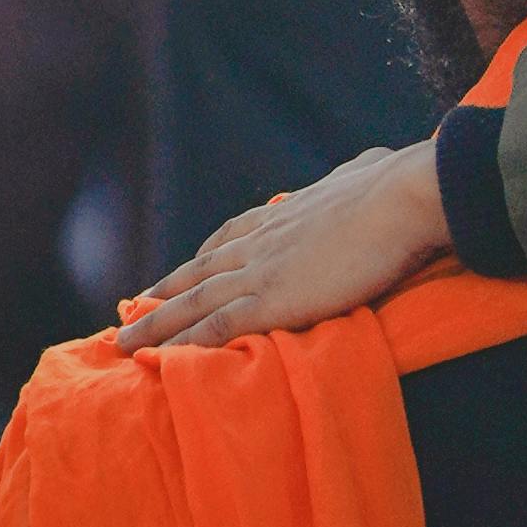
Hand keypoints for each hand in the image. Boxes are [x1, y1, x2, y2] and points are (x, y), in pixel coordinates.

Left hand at [115, 140, 450, 352]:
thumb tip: (373, 165)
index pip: (231, 235)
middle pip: (199, 271)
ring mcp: (262, 269)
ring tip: (126, 343)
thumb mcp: (368, 173)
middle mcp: (263, 239)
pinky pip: (215, 329)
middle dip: (164, 292)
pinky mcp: (270, 300)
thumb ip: (359, 175)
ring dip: (156, 324)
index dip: (203, 256)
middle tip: (133, 308)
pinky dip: (185, 345)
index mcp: (286, 213)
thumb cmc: (397, 187)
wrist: (400, 200)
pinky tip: (163, 362)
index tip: (181, 270)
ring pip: (193, 302)